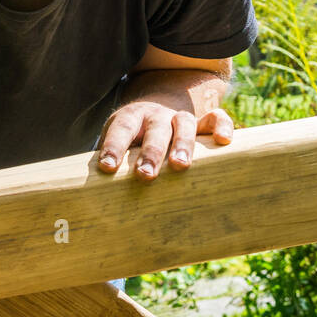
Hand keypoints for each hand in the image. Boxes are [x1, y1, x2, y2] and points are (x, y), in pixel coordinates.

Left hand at [96, 102, 233, 178]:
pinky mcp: (203, 122)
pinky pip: (216, 118)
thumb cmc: (133, 143)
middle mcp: (157, 115)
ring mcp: (181, 117)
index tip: (107, 167)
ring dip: (182, 144)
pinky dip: (221, 126)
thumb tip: (93, 205)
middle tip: (145, 175)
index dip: (113, 146)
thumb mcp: (120, 147)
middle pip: (155, 129)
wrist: (157, 110)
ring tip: (181, 165)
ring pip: (184, 123)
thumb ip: (112, 169)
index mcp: (132, 118)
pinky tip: (224, 141)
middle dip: (150, 152)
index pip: (122, 129)